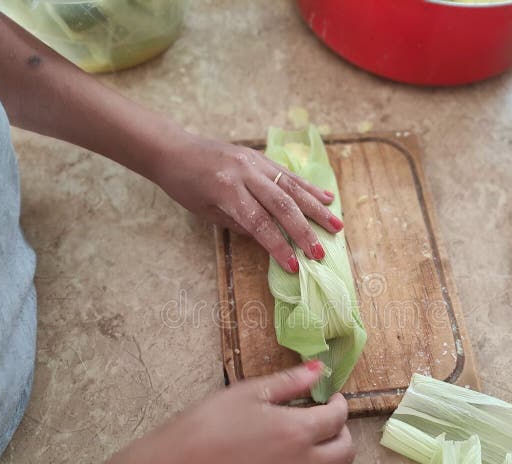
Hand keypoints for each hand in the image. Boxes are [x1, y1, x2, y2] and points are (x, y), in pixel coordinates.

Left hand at [156, 131, 342, 272]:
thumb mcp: (206, 212)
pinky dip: (310, 187)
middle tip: (321, 252)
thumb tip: (270, 237)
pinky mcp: (260, 156)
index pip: (259, 223)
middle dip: (304, 231)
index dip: (279, 246)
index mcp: (226, 189)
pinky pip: (288, 174)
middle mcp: (245, 172)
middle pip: (282, 205)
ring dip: (317, 209)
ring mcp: (255, 162)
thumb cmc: (185, 186)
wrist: (174, 149)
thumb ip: (239, 223)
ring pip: (292, 187)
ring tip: (337, 226)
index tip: (294, 266)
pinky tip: (327, 198)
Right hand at [163, 362, 354, 463]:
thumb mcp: (249, 392)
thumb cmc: (210, 423)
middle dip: (341, 433)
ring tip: (315, 455)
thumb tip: (320, 368)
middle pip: (346, 453)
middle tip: (324, 425)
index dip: (339, 405)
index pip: (339, 418)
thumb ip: (290, 381)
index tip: (331, 400)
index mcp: (298, 431)